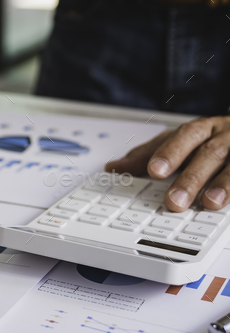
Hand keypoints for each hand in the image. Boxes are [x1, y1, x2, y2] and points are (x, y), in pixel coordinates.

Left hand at [107, 116, 229, 211]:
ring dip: (223, 184)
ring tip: (210, 203)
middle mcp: (224, 136)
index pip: (184, 136)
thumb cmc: (210, 141)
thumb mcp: (179, 144)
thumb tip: (114, 167)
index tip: (154, 170)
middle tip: (174, 201)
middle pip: (208, 153)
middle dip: (191, 177)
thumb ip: (149, 155)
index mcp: (201, 129)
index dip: (170, 152)